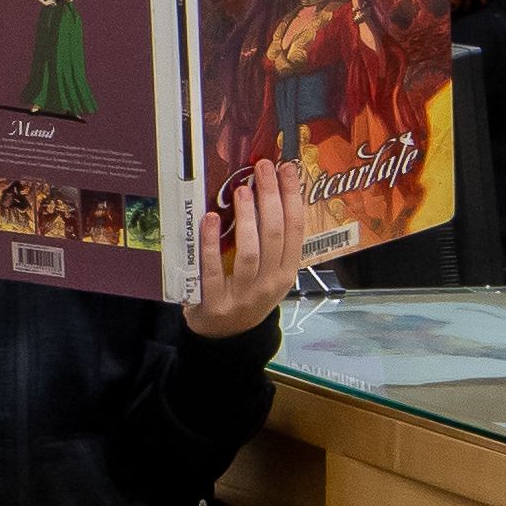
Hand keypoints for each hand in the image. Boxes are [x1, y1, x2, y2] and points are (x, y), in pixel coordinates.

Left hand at [189, 159, 306, 337]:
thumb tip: (268, 193)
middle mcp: (271, 283)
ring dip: (248, 218)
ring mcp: (244, 294)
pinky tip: (210, 219)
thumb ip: (272, 242)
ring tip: (243, 190)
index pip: (296, 229)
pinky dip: (211, 243)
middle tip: (263, 168)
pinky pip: (214, 270)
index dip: (293, 197)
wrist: (226, 336)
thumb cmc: (246, 294)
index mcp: (287, 272)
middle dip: (272, 198)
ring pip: (252, 252)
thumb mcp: (269, 273)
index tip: (289, 169)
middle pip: (276, 235)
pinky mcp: (216, 303)